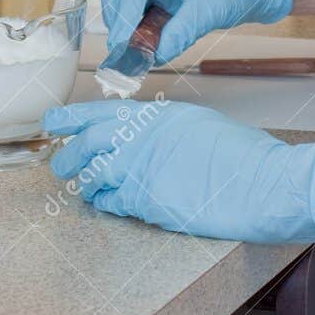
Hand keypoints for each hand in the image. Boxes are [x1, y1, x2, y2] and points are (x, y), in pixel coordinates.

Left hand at [45, 99, 314, 244]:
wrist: (261, 182)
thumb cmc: (242, 156)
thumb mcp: (198, 125)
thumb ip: (164, 130)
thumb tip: (144, 140)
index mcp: (157, 115)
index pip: (101, 111)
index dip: (71, 117)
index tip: (52, 120)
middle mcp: (143, 137)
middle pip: (87, 145)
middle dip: (68, 157)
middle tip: (60, 163)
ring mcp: (142, 168)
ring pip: (92, 176)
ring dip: (84, 185)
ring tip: (83, 189)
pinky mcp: (146, 200)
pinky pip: (112, 202)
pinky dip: (106, 203)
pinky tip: (109, 203)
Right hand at [100, 0, 294, 64]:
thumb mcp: (208, 11)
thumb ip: (180, 33)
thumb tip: (153, 57)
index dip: (124, 19)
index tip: (121, 46)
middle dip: (121, 27)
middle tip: (126, 58)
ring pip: (123, 7)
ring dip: (127, 32)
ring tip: (135, 57)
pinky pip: (136, 15)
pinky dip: (137, 33)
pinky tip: (145, 50)